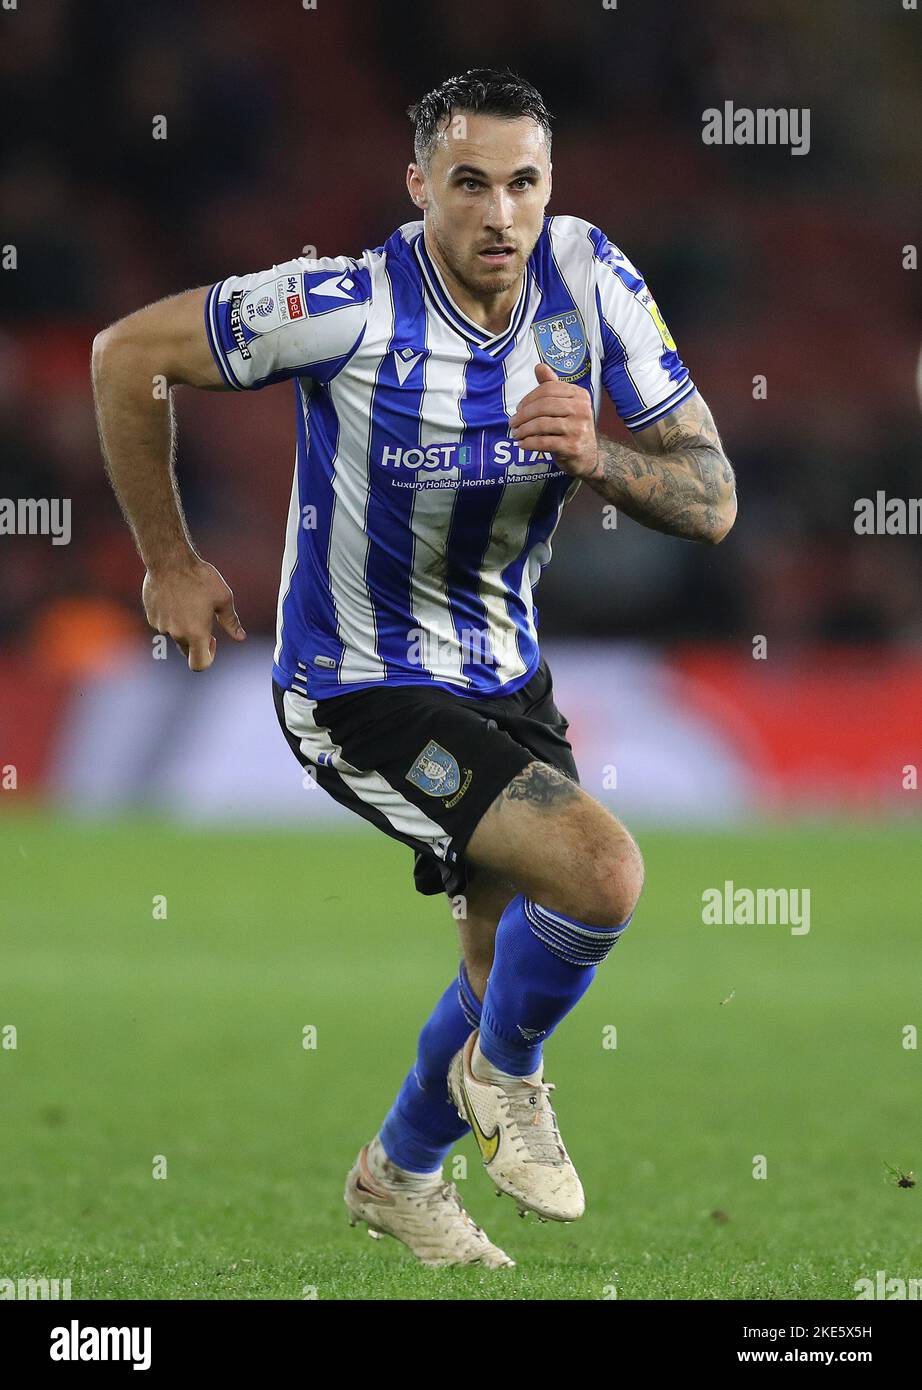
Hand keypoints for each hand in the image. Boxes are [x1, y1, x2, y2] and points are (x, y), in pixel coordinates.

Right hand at [142, 556, 245, 671]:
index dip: (208, 658)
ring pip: (175, 634)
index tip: (212, 640)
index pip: (199, 665)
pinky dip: (171, 616)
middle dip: (197, 640)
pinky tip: (176, 597)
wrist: (169, 560)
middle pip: (187, 650)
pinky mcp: (151, 616)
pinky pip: (163, 623)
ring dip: (183, 626)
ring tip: (189, 601)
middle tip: (204, 618)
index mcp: (196, 633)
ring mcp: (161, 625)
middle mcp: (177, 633)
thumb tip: (240, 637)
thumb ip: (231, 621)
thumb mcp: (223, 598)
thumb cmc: (200, 578)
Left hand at [508, 363, 598, 477]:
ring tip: (516, 434)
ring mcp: (578, 428)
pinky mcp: (572, 447)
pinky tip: (522, 444)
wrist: (587, 456)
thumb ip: (551, 386)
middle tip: (513, 423)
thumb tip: (539, 366)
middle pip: (543, 406)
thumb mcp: (565, 405)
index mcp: (579, 395)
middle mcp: (581, 409)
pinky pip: (543, 442)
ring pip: (541, 424)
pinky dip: (529, 443)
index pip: (547, 389)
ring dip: (523, 430)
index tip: (518, 408)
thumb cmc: (572, 427)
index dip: (528, 398)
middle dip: (523, 415)